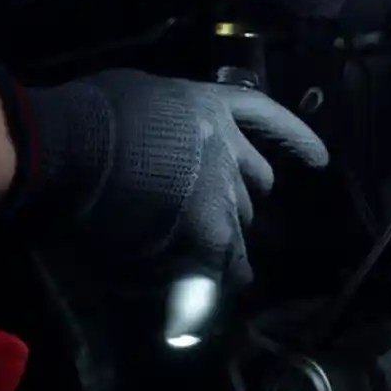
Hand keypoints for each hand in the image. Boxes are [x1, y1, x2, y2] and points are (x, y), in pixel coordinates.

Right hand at [0, 69, 327, 285]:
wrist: (68, 146)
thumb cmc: (88, 115)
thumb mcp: (137, 95)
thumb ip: (164, 120)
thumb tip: (163, 137)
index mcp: (209, 104)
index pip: (265, 117)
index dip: (296, 138)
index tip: (321, 160)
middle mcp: (225, 145)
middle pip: (254, 180)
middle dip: (239, 199)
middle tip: (214, 218)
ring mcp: (220, 186)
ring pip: (241, 223)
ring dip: (226, 242)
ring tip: (214, 264)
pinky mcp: (207, 226)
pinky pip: (225, 261)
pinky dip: (220, 278)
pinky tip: (218, 296)